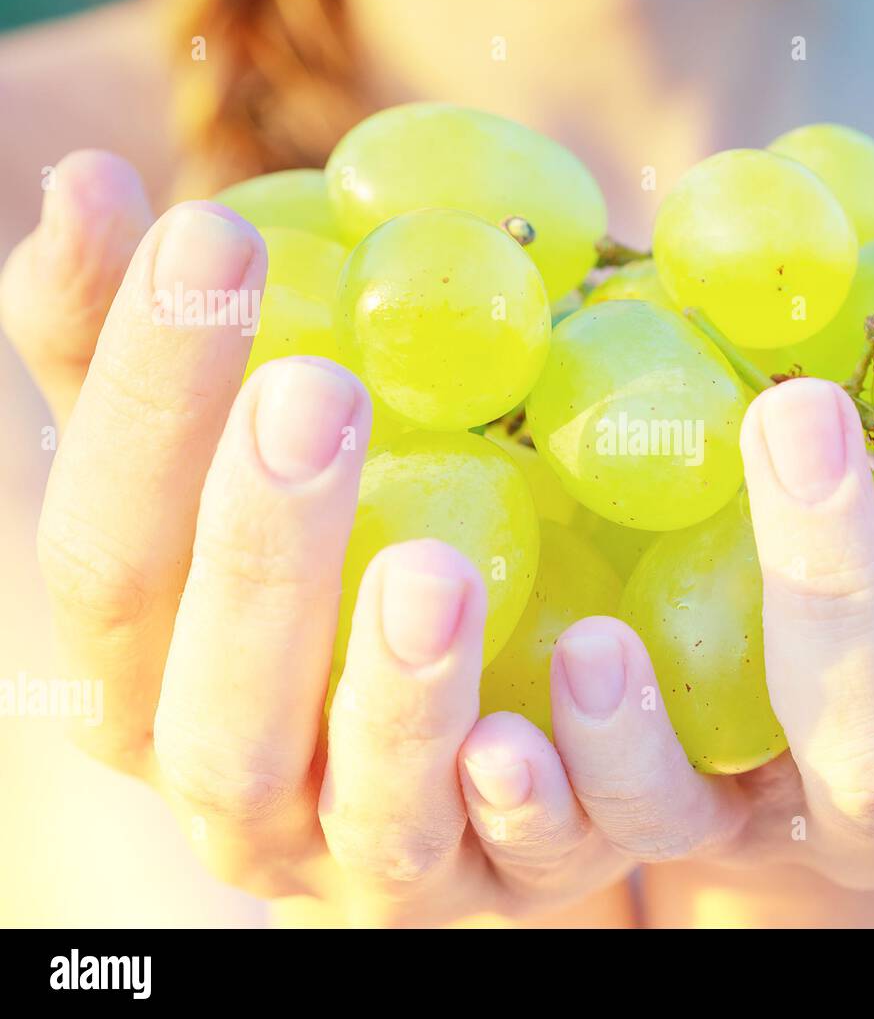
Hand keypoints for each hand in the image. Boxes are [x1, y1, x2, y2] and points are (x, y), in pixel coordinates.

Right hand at [2, 155, 637, 924]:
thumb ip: (149, 360)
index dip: (141, 408)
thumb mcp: (229, 466)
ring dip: (393, 693)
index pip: (102, 561)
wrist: (482, 724)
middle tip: (318, 393)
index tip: (208, 239)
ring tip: (434, 567)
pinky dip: (538, 785)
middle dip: (257, 553)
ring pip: (365, 808)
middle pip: (214, 704)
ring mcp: (377, 857)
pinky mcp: (510, 882)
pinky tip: (584, 666)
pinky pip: (526, 854)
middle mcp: (242, 793)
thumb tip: (92, 187)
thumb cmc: (318, 582)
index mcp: (147, 686)